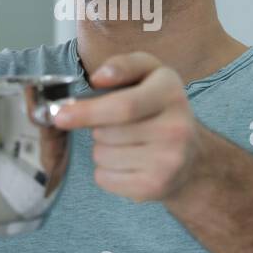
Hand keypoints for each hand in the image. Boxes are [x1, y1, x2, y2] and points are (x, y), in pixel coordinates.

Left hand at [52, 51, 204, 202]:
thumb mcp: (148, 74)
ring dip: (102, 149)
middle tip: (115, 126)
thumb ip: (123, 65)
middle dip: (97, 128)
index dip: (88, 111)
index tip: (61, 116)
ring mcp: (168, 161)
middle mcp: (176, 128)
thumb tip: (98, 78)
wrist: (192, 156)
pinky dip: (106, 172)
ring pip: (102, 156)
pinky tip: (128, 163)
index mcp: (171, 93)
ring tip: (127, 144)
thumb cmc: (159, 108)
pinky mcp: (155, 187)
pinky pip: (105, 178)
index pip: (123, 106)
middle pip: (106, 132)